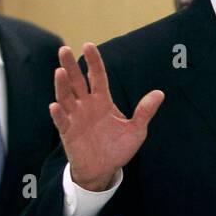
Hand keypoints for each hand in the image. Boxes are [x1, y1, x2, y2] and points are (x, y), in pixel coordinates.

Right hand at [51, 43, 162, 190]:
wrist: (105, 170)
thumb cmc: (119, 148)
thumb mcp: (136, 130)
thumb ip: (144, 112)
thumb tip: (160, 93)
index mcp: (103, 100)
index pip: (97, 76)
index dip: (93, 62)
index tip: (88, 45)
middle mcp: (86, 105)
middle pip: (77, 82)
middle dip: (70, 66)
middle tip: (64, 49)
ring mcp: (75, 117)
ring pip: (66, 97)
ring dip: (62, 85)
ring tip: (60, 71)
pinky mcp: (68, 133)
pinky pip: (61, 121)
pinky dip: (58, 114)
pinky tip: (55, 106)